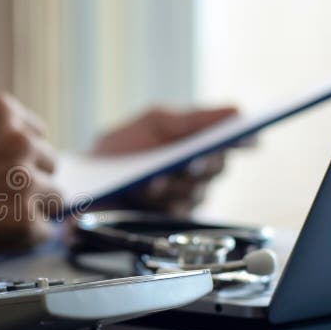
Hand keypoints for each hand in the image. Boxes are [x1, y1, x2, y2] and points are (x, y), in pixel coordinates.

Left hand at [92, 106, 238, 215]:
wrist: (85, 183)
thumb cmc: (120, 149)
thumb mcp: (153, 123)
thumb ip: (192, 118)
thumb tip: (236, 111)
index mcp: (196, 143)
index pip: (231, 141)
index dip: (242, 139)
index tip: (246, 136)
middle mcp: (195, 171)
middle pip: (216, 167)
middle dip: (202, 162)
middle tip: (190, 161)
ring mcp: (184, 196)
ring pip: (197, 191)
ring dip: (175, 184)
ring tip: (153, 179)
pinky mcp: (170, 218)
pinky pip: (179, 212)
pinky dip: (164, 202)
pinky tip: (149, 193)